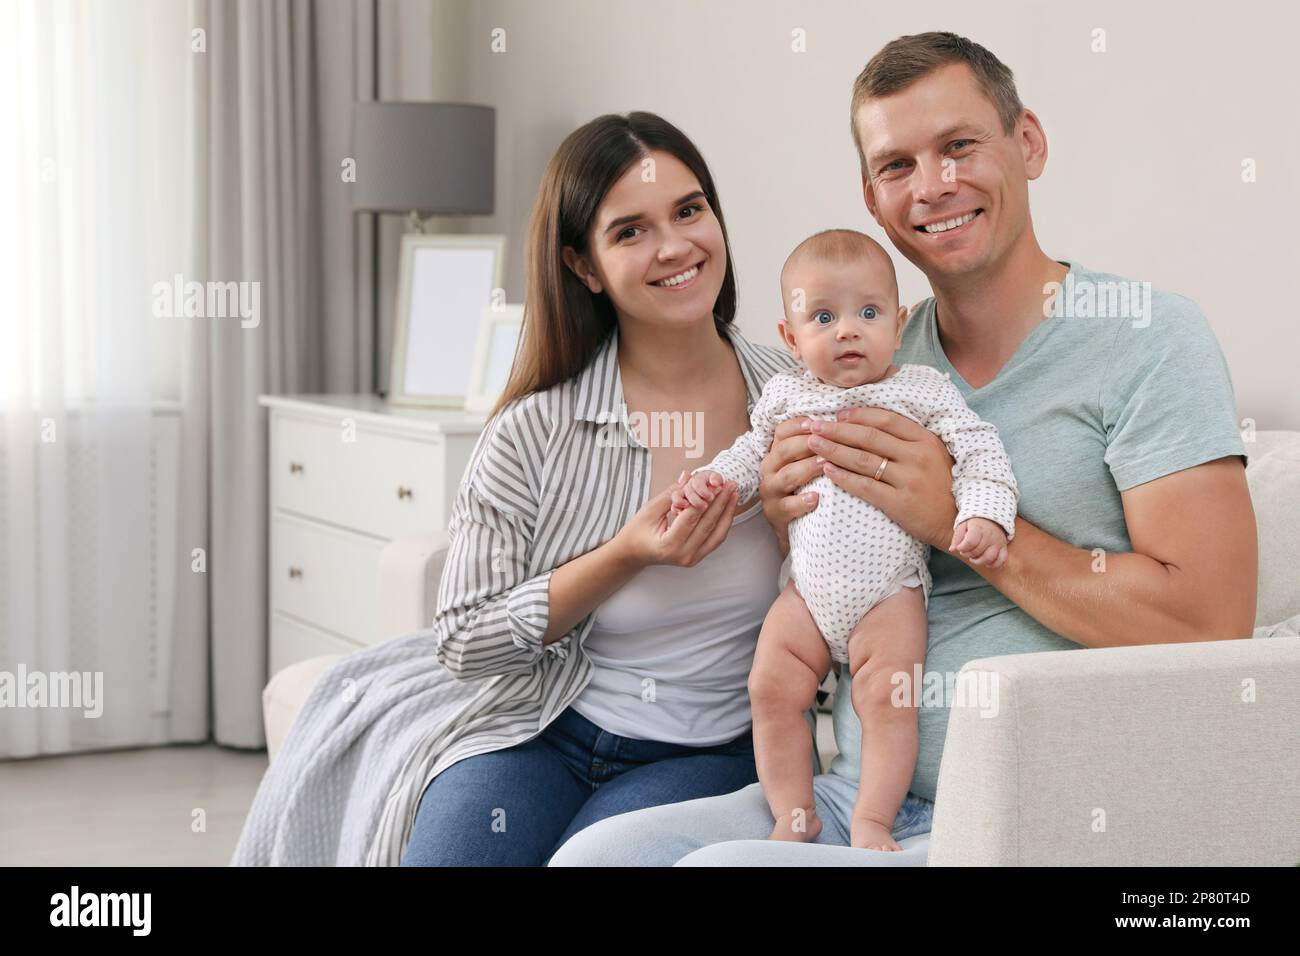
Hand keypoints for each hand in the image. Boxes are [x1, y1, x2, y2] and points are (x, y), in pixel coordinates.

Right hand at [613, 475, 738, 569]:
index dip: (705, 498)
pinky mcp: (697, 557)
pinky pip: (715, 539)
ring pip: (717, 534)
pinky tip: (728, 508)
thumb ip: (671, 493)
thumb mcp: (649, 510)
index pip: (692, 517)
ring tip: (733, 494)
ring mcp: (692, 559)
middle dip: (721, 502)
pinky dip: (723, 523)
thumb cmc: (637, 532)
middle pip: (708, 525)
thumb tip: (688, 477)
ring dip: (727, 512)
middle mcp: (683, 555)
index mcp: (669, 545)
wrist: (633, 554)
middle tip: (729, 484)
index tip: (715, 483)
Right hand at [758, 417, 824, 553]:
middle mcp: (770, 468)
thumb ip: (816, 445)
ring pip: (786, 475)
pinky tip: (816, 498)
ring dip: (807, 468)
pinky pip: (787, 506)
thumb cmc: (805, 487)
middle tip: (829, 442)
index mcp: (777, 452)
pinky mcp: (776, 513)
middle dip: (807, 444)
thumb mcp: (805, 463)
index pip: (782, 431)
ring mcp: (771, 491)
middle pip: (784, 450)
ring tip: (826, 465)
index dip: (798, 425)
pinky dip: (801, 502)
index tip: (817, 423)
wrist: (794, 526)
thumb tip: (842, 422)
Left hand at [806, 407, 957, 551]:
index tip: (837, 414)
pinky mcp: (900, 503)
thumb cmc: (941, 486)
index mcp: (925, 440)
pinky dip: (843, 477)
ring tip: (813, 444)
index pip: (885, 420)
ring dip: (833, 450)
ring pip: (862, 459)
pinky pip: (865, 486)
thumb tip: (871, 425)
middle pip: (868, 437)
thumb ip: (909, 440)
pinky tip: (826, 471)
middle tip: (813, 425)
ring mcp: (909, 480)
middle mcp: (917, 456)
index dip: (858, 415)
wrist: (957, 523)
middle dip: (836, 429)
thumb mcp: (934, 454)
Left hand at [950, 517, 1007, 567]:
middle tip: (965, 552)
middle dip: (968, 554)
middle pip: (978, 551)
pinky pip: (1002, 559)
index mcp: (978, 528)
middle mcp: (990, 535)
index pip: (970, 542)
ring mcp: (998, 542)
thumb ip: (957, 537)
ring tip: (973, 558)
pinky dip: (994, 564)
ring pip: (990, 557)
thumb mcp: (962, 525)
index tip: (959, 547)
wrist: (991, 518)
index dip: (962, 548)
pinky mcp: (1003, 547)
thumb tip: (952, 550)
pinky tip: (986, 563)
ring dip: (979, 561)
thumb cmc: (973, 523)